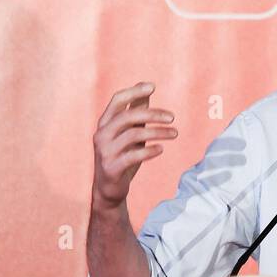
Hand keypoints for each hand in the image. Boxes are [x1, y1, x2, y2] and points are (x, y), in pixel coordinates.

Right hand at [92, 82, 177, 210]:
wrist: (109, 189)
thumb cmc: (121, 157)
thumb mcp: (129, 133)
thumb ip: (136, 112)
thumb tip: (146, 88)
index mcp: (105, 123)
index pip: (117, 100)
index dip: (134, 92)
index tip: (153, 87)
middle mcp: (102, 134)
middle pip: (128, 116)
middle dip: (153, 114)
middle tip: (172, 117)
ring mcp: (105, 151)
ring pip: (133, 135)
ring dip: (158, 132)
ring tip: (175, 134)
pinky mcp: (112, 167)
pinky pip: (133, 155)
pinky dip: (149, 151)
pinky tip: (161, 149)